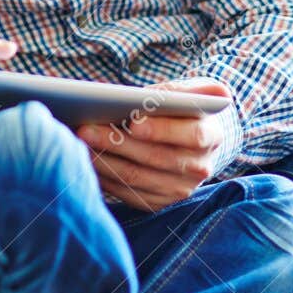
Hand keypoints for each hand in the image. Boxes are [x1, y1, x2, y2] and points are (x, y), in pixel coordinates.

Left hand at [77, 78, 231, 210]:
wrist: (192, 139)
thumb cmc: (185, 108)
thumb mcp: (191, 91)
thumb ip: (181, 91)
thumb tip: (170, 95)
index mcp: (212, 137)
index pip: (191, 135)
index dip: (162, 129)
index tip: (134, 121)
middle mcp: (199, 168)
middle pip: (155, 157)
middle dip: (118, 142)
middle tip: (86, 129)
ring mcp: (179, 189)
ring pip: (137, 177)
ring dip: (104, 160)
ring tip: (80, 144)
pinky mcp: (159, 202)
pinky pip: (127, 193)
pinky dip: (105, 176)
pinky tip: (85, 161)